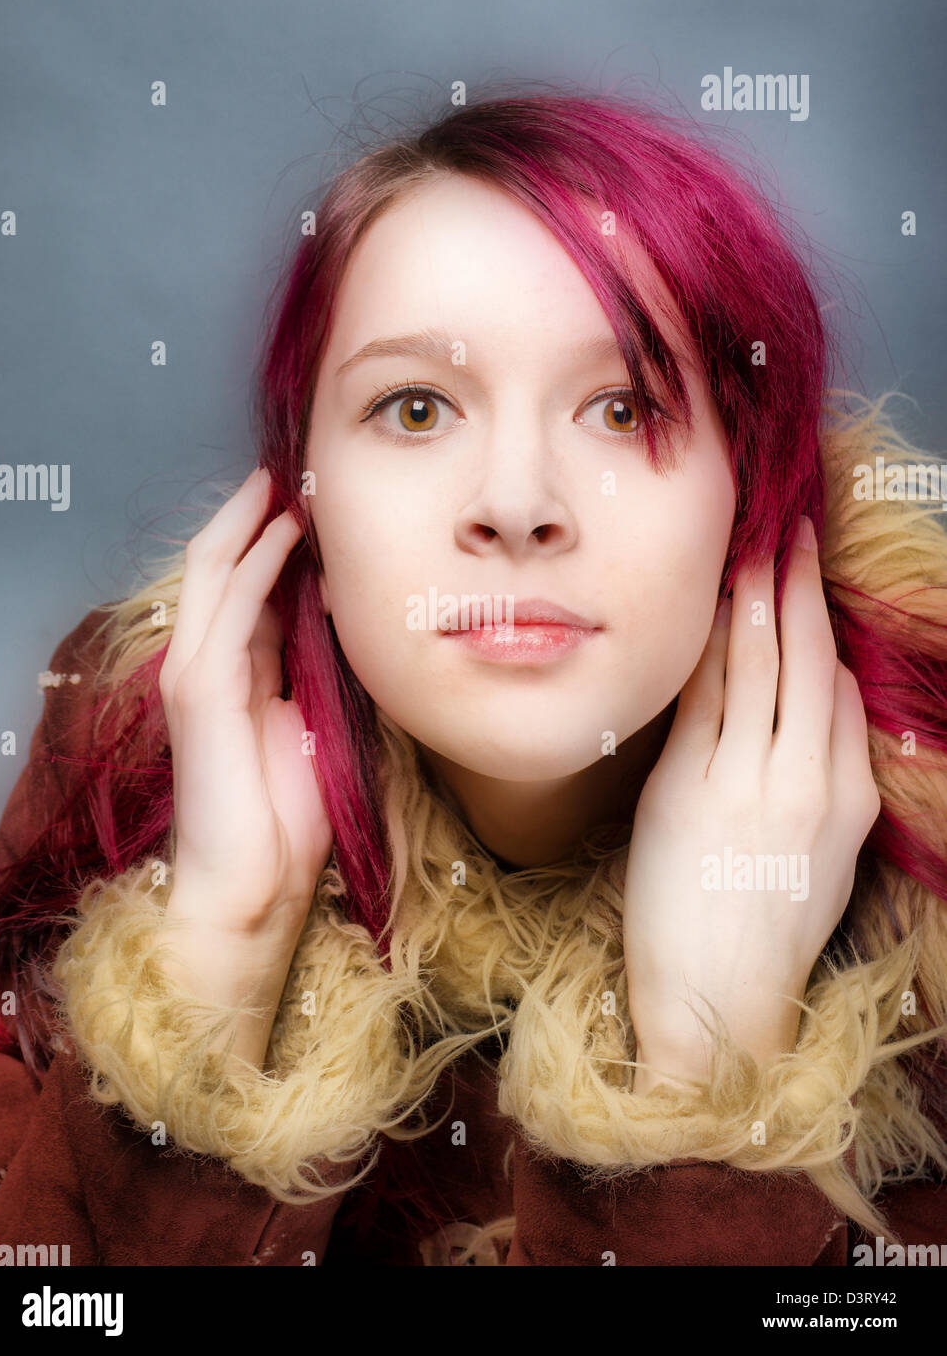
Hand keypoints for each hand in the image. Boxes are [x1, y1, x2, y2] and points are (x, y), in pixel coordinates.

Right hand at [156, 467, 333, 1065]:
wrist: (255, 886)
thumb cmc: (291, 820)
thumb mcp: (320, 726)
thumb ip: (325, 672)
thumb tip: (356, 616)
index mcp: (239, 673)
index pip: (251, 587)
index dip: (278, 541)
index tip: (319, 500)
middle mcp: (210, 663)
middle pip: (224, 566)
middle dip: (257, 515)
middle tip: (298, 470)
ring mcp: (196, 672)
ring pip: (216, 572)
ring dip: (252, 522)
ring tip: (288, 479)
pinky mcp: (200, 688)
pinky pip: (230, 606)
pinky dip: (257, 561)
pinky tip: (285, 528)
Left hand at [622, 516, 880, 1094]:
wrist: (717, 1001)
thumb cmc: (766, 931)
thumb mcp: (824, 857)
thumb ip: (825, 778)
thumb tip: (813, 702)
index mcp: (849, 799)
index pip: (839, 688)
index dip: (822, 627)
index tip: (807, 582)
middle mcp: (805, 780)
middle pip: (803, 659)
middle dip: (795, 586)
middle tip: (787, 532)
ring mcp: (744, 780)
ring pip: (755, 664)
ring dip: (752, 598)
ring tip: (750, 550)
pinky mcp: (685, 787)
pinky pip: (700, 696)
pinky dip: (704, 648)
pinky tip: (701, 611)